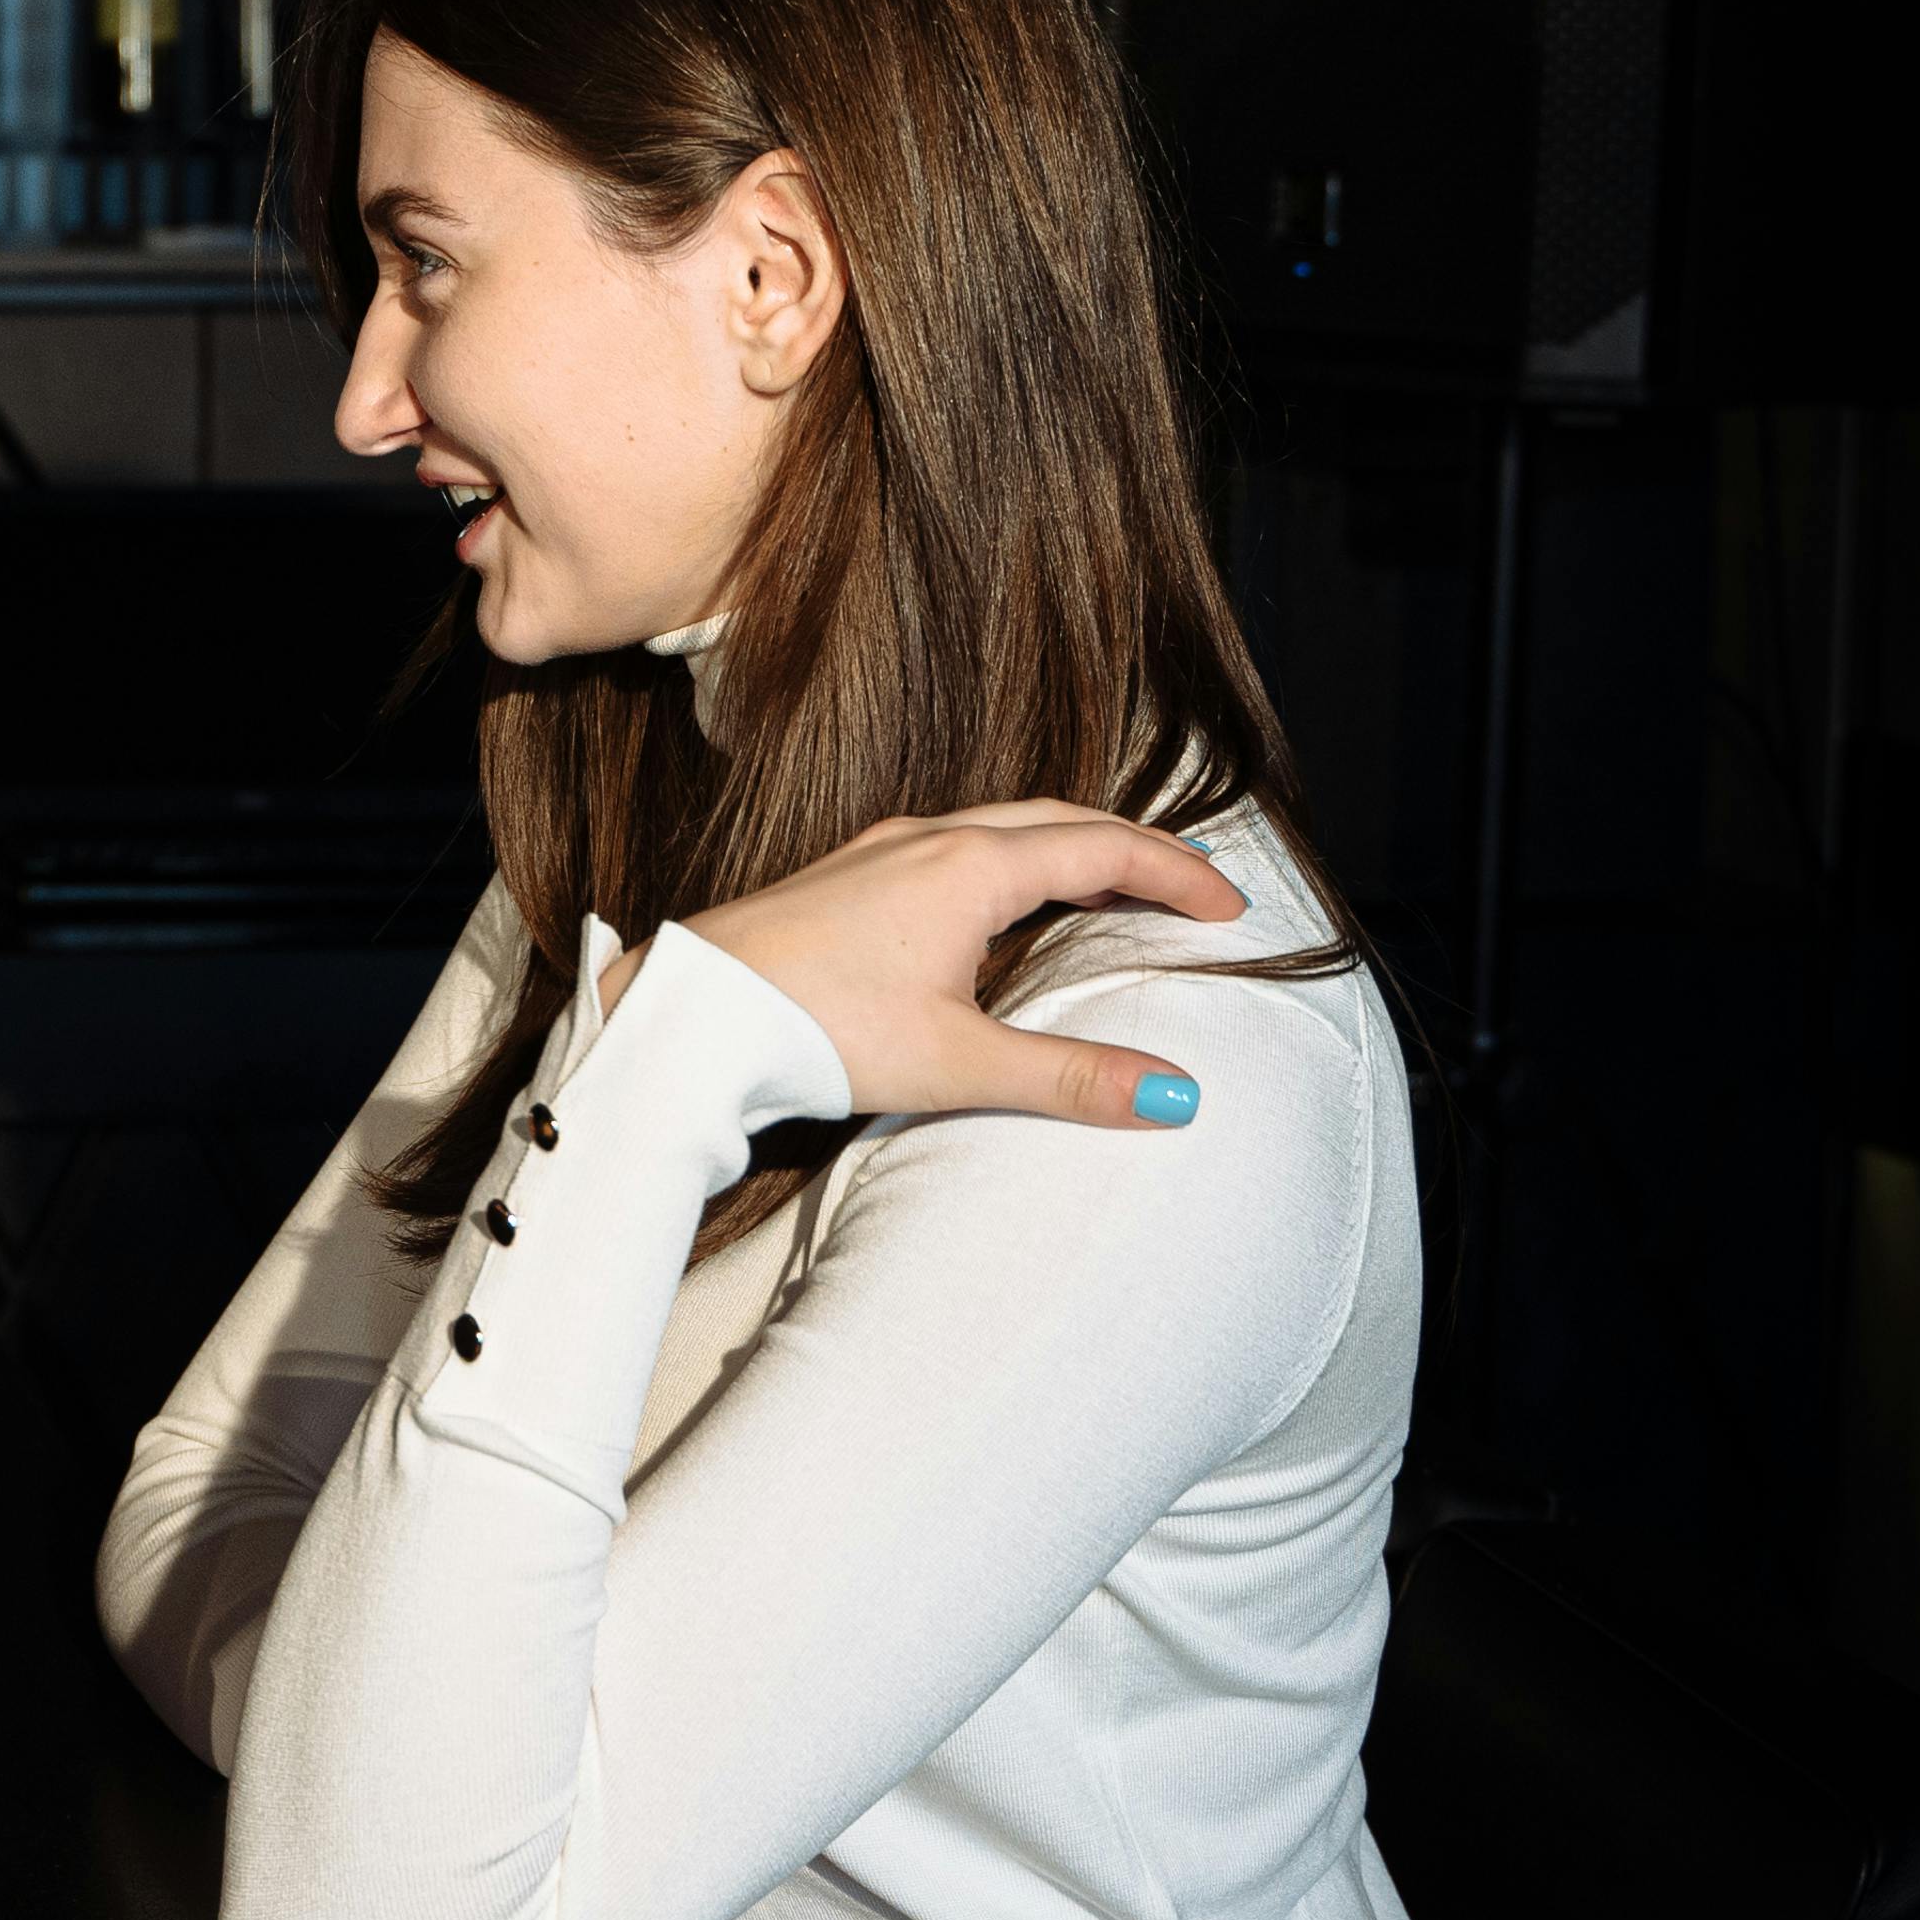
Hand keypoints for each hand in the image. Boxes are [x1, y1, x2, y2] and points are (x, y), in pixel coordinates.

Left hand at [677, 801, 1243, 1128]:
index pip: (1103, 848)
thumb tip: (1173, 1097)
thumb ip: (1067, 1078)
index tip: (1230, 905)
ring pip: (1000, 827)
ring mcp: (880, 853)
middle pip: (1058, 821)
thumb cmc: (812, 1031)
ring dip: (1067, 847)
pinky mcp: (844, 877)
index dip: (1175, 872)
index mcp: (970, 867)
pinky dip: (1010, 860)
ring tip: (1113, 883)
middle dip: (1133, 847)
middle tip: (1192, 882)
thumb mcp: (955, 1063)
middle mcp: (928, 841)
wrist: (689, 1016)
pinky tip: (1000, 903)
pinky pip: (954, 845)